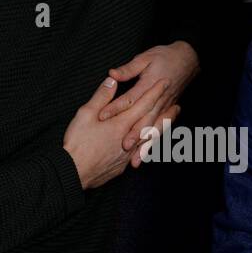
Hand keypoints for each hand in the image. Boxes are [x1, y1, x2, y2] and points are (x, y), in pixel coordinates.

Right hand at [64, 75, 177, 189]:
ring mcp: (127, 154)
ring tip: (169, 123)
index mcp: (121, 124)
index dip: (154, 92)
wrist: (73, 172)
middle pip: (152, 123)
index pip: (143, 104)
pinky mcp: (121, 166)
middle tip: (178, 106)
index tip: (164, 83)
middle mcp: (128, 139)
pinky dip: (148, 146)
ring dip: (160, 129)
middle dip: (165, 113)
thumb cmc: (77, 143)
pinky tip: (150, 145)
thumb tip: (112, 80)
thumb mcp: (85, 114)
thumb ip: (102, 96)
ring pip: (149, 139)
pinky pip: (140, 153)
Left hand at [99, 41, 198, 164]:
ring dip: (145, 144)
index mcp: (149, 84)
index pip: (130, 98)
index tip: (103, 116)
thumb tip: (112, 74)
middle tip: (123, 146)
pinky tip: (144, 156)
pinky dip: (152, 144)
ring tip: (135, 159)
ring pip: (154, 129)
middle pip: (144, 118)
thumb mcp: (145, 57)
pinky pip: (160, 131)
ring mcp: (164, 107)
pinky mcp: (167, 112)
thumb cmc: (165, 57)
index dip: (116, 107)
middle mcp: (158, 99)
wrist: (188, 59)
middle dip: (134, 133)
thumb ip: (128, 69)